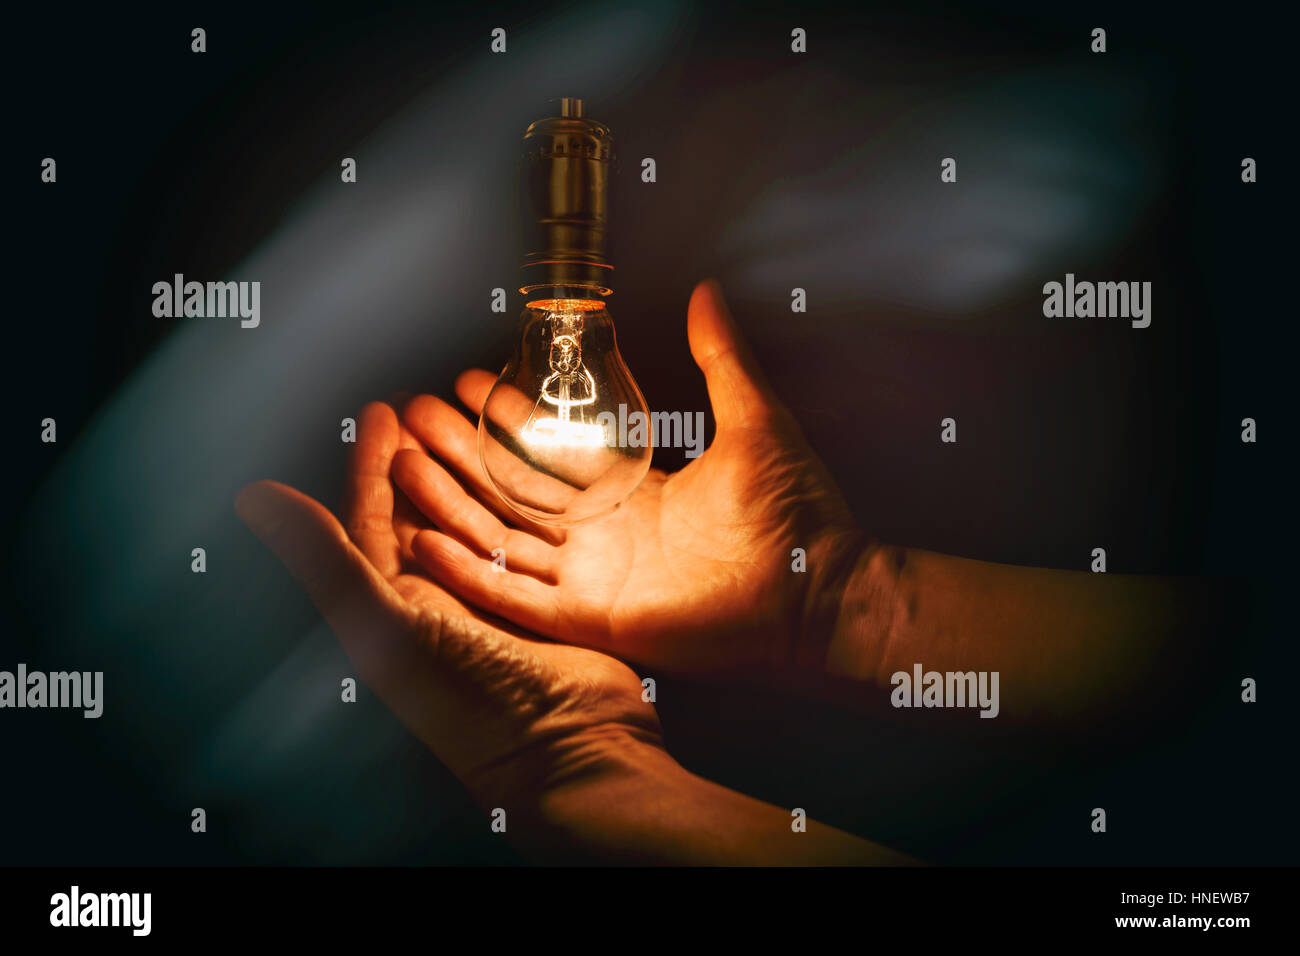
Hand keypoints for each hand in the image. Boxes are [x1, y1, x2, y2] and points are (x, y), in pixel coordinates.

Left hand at [235, 402, 663, 819]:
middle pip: (418, 514)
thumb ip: (326, 557)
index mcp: (391, 609)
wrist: (571, 748)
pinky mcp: (542, 603)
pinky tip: (532, 473)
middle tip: (422, 404)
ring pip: (470, 520)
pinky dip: (520, 502)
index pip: (369, 523)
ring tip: (470, 423)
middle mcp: (435, 603)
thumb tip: (254, 498)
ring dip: (465, 472)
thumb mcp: (388, 623)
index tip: (381, 412)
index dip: (369, 466)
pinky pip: (522, 539)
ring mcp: (491, 603)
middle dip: (416, 458)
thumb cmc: (471, 698)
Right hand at [393, 280, 871, 679]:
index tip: (466, 381)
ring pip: (503, 535)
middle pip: (514, 489)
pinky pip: (516, 594)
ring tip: (399, 465)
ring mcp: (595, 577)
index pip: (553, 450)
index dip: (510, 417)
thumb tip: (706, 291)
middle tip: (414, 415)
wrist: (818, 589)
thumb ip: (719, 356)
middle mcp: (606, 535)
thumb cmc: (796, 512)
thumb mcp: (751, 416)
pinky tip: (423, 542)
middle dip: (462, 451)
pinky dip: (470, 572)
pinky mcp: (593, 616)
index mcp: (636, 491)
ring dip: (451, 502)